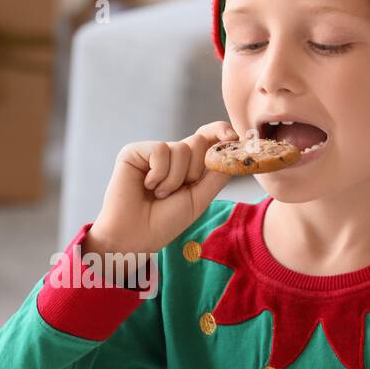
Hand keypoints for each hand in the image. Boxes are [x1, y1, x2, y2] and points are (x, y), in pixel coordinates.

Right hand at [84, 121, 238, 258]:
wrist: (135, 237)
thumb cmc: (164, 222)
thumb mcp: (199, 199)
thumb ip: (217, 176)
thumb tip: (235, 153)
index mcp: (186, 165)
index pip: (207, 138)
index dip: (220, 132)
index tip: (233, 136)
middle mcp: (170, 155)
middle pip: (198, 141)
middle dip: (195, 171)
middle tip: (177, 192)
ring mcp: (151, 152)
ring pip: (181, 148)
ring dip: (175, 179)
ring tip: (159, 194)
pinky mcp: (134, 151)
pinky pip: (161, 150)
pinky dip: (159, 174)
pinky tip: (147, 185)